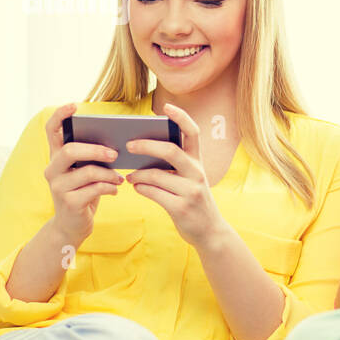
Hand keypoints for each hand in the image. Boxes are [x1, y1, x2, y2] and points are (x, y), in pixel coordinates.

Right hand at [44, 103, 124, 246]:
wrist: (73, 225)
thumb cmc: (84, 192)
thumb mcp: (86, 172)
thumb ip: (92, 157)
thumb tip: (116, 143)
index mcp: (56, 157)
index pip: (51, 130)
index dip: (60, 116)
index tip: (74, 105)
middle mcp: (52, 169)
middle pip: (70, 150)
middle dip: (95, 150)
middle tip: (114, 154)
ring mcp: (58, 186)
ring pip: (87, 172)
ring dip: (109, 174)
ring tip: (119, 177)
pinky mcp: (69, 202)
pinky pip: (95, 190)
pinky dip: (110, 188)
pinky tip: (116, 189)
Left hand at [123, 102, 227, 247]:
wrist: (210, 232)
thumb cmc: (193, 201)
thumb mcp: (190, 180)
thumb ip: (173, 166)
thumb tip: (143, 152)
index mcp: (199, 162)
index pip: (193, 133)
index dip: (181, 118)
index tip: (166, 107)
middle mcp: (197, 173)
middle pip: (170, 151)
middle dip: (146, 146)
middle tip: (129, 145)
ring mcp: (191, 191)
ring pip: (156, 175)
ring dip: (137, 174)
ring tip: (129, 175)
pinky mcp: (181, 208)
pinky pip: (153, 193)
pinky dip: (141, 188)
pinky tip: (136, 187)